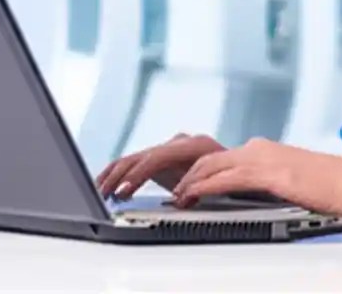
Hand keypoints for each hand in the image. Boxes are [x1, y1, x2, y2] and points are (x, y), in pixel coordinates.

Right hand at [95, 133, 225, 199]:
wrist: (242, 170)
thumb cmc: (236, 180)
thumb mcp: (222, 184)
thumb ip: (200, 188)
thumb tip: (179, 199)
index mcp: (194, 145)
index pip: (157, 157)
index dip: (138, 174)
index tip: (124, 191)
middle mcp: (179, 143)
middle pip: (140, 156)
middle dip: (119, 177)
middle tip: (104, 194)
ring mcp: (169, 149)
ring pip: (133, 159)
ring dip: (113, 176)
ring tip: (99, 192)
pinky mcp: (161, 158)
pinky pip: (134, 164)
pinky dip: (118, 175)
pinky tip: (104, 185)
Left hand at [171, 137, 341, 213]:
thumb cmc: (327, 185)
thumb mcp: (286, 179)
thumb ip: (264, 181)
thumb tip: (248, 192)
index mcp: (261, 150)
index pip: (218, 156)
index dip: (195, 170)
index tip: (182, 184)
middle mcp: (257, 149)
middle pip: (207, 156)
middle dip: (185, 173)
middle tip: (171, 190)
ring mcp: (263, 159)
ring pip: (212, 165)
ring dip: (190, 181)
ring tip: (177, 197)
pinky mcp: (269, 174)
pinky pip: (228, 178)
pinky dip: (206, 187)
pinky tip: (195, 195)